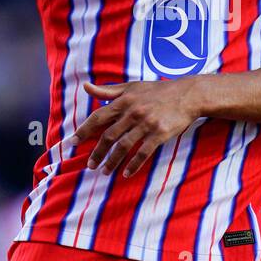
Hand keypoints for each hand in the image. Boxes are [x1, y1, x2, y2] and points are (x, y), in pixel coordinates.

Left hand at [69, 78, 201, 177]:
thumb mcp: (131, 87)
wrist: (188, 94)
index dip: (84, 131)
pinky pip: (143, 153)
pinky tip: (126, 174)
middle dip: (97, 152)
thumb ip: (108, 90)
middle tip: (89, 165)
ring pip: (123, 146)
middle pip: (108, 135)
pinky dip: (133, 165)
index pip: (98, 117)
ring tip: (104, 172)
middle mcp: (133, 112)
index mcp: (124, 101)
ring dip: (112, 161)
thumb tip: (85, 87)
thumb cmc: (158, 91)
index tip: (72, 143)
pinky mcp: (160, 134)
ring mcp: (146, 124)